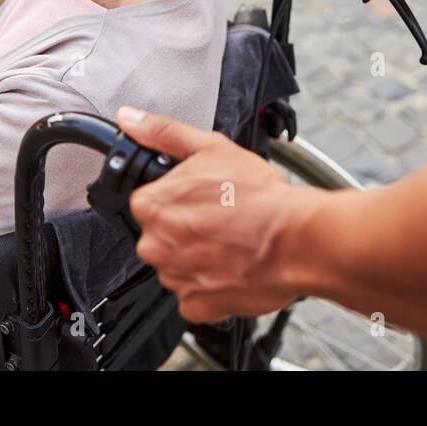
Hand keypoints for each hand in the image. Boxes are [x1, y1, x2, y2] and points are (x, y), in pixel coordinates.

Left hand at [122, 107, 324, 322]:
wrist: (295, 239)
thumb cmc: (258, 197)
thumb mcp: (210, 146)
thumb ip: (163, 132)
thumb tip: (131, 120)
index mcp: (153, 206)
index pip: (148, 202)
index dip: (176, 197)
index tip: (198, 198)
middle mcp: (156, 246)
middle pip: (161, 235)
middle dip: (185, 228)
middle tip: (219, 217)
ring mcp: (175, 278)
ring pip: (177, 265)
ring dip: (198, 257)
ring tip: (230, 240)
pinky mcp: (196, 306)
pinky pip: (194, 294)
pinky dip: (210, 284)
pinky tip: (231, 265)